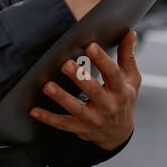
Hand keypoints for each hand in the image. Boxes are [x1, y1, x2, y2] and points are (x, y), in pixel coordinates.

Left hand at [28, 32, 141, 148]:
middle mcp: (108, 106)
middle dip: (79, 78)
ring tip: (48, 86)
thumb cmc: (123, 99)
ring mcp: (93, 119)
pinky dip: (48, 118)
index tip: (90, 46)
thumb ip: (127, 56)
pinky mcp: (80, 128)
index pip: (112, 74)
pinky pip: (62, 124)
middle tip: (65, 64)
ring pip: (75, 108)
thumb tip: (130, 33)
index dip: (102, 60)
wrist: (119, 133)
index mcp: (120, 90)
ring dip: (61, 97)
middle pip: (93, 91)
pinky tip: (34, 111)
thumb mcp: (131, 79)